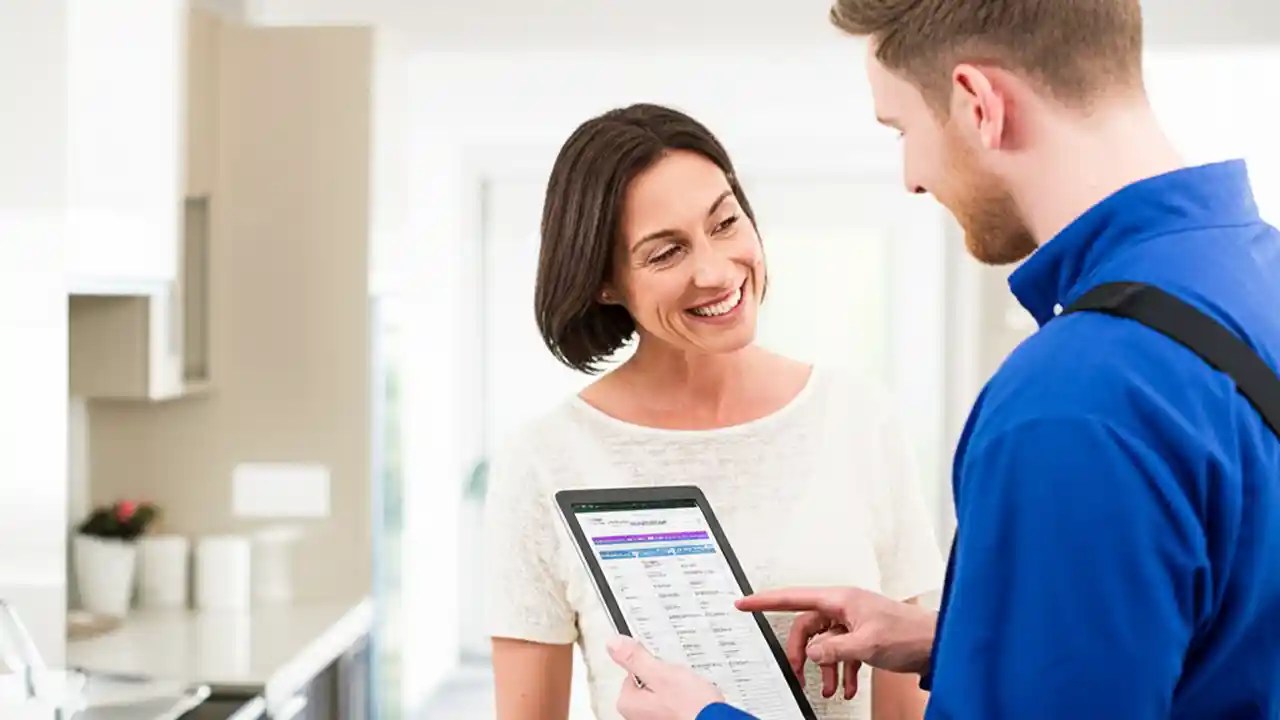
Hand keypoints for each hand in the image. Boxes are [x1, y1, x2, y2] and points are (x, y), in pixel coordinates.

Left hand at [607, 635, 725, 719]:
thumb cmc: (691, 707)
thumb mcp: (661, 674)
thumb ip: (636, 658)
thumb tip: (614, 644)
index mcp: (629, 703)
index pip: (634, 671)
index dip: (653, 665)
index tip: (665, 667)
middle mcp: (636, 716)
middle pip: (647, 683)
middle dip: (665, 678)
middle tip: (681, 681)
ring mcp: (653, 719)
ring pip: (662, 693)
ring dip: (676, 690)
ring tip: (690, 692)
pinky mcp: (670, 719)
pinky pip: (673, 704)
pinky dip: (683, 701)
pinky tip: (694, 701)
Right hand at [736, 587, 935, 680]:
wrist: (937, 644)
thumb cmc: (908, 634)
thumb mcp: (865, 645)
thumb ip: (833, 649)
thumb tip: (811, 653)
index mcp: (840, 600)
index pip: (794, 598)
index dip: (765, 601)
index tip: (744, 603)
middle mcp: (843, 608)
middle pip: (807, 628)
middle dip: (802, 655)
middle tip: (799, 675)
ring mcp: (853, 622)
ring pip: (825, 644)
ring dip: (825, 669)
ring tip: (830, 690)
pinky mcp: (863, 637)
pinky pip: (842, 653)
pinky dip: (842, 672)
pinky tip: (848, 688)